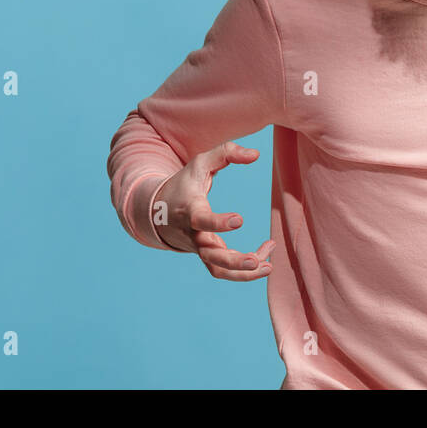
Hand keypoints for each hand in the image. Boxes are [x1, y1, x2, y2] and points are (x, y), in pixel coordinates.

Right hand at [153, 141, 275, 280]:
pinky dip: (244, 271)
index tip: (239, 219)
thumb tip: (256, 155)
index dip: (218, 223)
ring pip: (217, 269)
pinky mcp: (207, 256)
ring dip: (242, 274)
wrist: (157, 211)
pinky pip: (224, 270)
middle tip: (255, 260)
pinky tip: (265, 258)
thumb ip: (227, 153)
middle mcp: (193, 234)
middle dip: (232, 261)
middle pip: (209, 255)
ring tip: (269, 266)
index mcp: (190, 210)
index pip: (201, 221)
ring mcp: (199, 248)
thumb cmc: (184, 184)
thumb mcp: (201, 163)